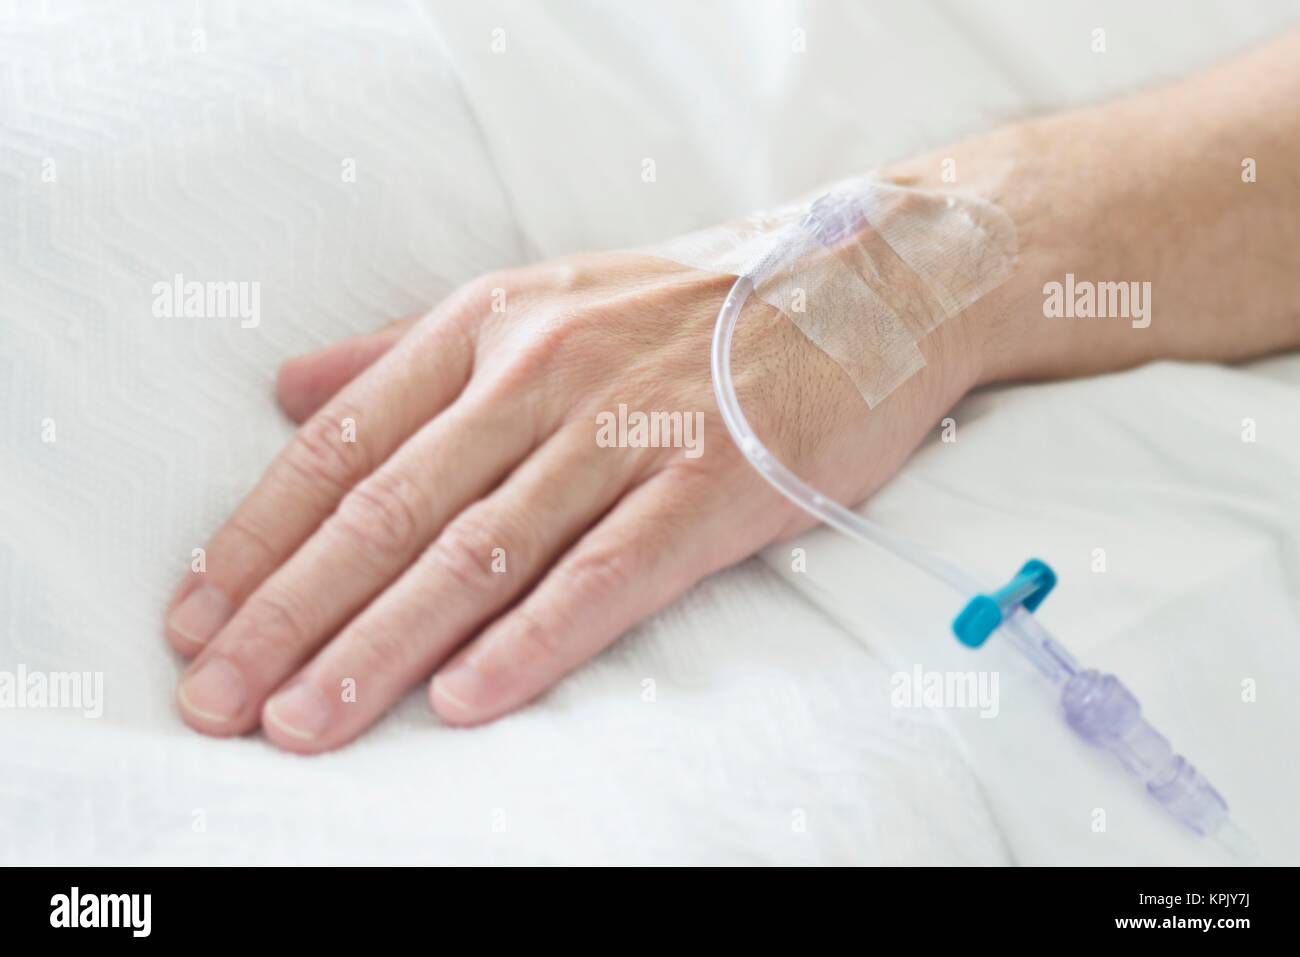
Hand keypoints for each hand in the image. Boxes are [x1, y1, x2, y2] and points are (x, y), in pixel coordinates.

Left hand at [164, 249, 984, 751]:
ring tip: (303, 722)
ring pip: (478, 555)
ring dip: (379, 648)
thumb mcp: (538, 299)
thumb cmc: (688, 307)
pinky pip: (602, 576)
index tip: (197, 614)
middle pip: (389, 511)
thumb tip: (293, 394)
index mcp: (490, 327)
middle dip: (289, 614)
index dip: (260, 535)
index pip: (343, 444)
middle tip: (216, 697)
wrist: (857, 285)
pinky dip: (527, 642)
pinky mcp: (710, 487)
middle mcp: (543, 374)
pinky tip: (460, 701)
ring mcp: (627, 431)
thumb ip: (407, 354)